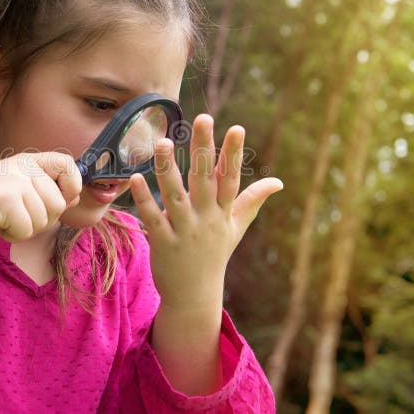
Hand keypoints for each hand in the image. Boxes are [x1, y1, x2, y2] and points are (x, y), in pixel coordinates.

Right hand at [0, 152, 81, 246]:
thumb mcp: (15, 189)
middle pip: (58, 203)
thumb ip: (44, 191)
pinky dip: (12, 235)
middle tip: (15, 215)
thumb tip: (76, 197)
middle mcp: (23, 167)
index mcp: (27, 161)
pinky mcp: (7, 200)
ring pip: (44, 220)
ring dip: (25, 228)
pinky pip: (27, 230)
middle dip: (41, 219)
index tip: (64, 198)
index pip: (67, 164)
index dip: (72, 184)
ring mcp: (15, 182)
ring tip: (2, 217)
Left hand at [129, 114, 282, 309]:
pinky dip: (144, 199)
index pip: (231, 178)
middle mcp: (206, 219)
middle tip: (203, 118)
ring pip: (176, 196)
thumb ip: (252, 201)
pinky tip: (135, 177)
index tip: (237, 128)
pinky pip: (153, 218)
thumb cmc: (215, 254)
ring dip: (168, 169)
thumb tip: (278, 182)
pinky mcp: (162, 243)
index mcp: (223, 212)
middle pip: (205, 180)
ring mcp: (184, 231)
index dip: (234, 154)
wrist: (194, 295)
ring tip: (162, 142)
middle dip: (204, 148)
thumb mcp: (236, 227)